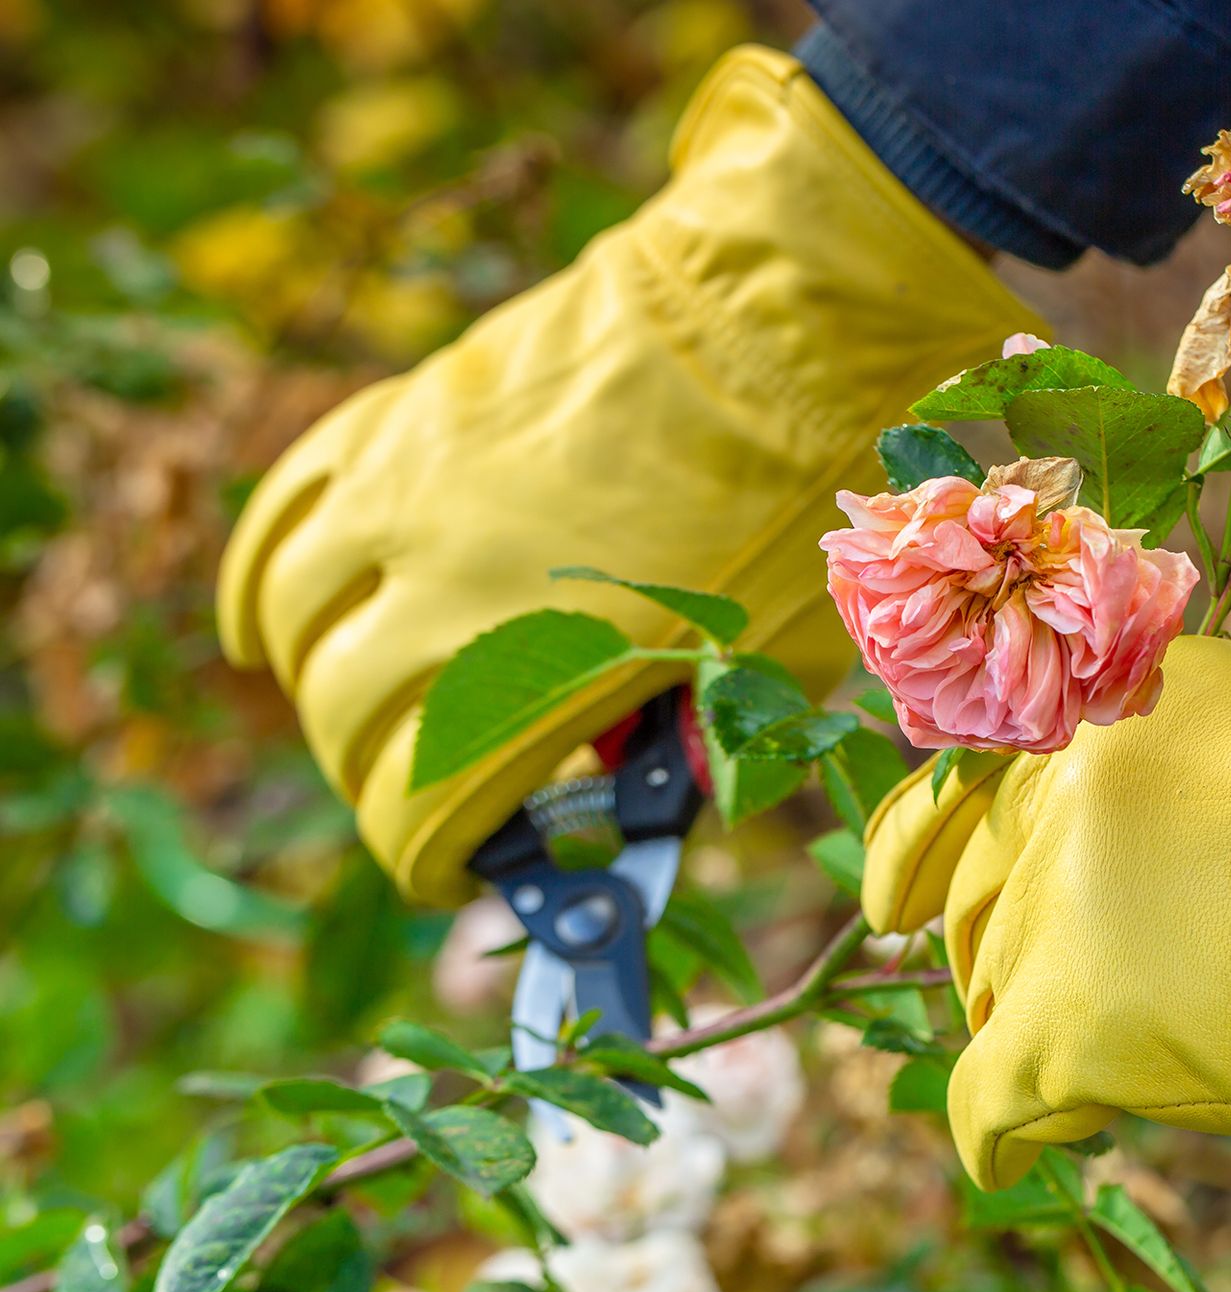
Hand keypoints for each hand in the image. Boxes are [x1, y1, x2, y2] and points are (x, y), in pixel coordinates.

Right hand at [218, 46, 1039, 905]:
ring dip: (310, 686)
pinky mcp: (405, 419)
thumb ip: (694, 739)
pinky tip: (267, 623)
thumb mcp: (770, 655)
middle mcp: (449, 584)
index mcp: (547, 664)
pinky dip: (262, 579)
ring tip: (352, 715)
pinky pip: (288, 509)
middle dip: (375, 781)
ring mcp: (409, 492)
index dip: (432, 859)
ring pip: (294, 619)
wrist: (781, 316)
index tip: (454, 868)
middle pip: (345, 722)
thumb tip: (644, 788)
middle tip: (424, 794)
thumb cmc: (801, 494)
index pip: (425, 804)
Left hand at [862, 635, 1230, 1248]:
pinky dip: (993, 1127)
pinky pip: (986, 1099)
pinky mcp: (1064, 1034)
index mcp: (1076, 735)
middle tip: (1070, 982)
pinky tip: (1006, 1147)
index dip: (912, 856)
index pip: (947, 802)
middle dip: (1008, 947)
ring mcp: (1045, 927)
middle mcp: (1040, 821)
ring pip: (987, 997)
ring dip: (1028, 1023)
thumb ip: (1143, 721)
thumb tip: (1094, 750)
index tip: (892, 902)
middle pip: (977, 909)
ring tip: (1101, 1045)